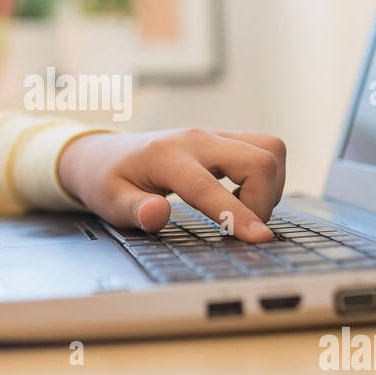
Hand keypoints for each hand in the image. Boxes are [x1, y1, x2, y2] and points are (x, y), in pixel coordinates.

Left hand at [56, 128, 286, 242]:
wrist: (104, 154)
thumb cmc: (108, 181)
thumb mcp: (110, 203)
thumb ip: (135, 211)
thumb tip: (157, 215)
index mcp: (166, 156)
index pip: (209, 187)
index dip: (237, 214)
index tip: (260, 239)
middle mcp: (196, 139)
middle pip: (258, 159)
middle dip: (264, 201)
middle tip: (242, 228)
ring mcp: (213, 135)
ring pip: (271, 149)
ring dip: (270, 186)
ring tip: (242, 210)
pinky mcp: (224, 139)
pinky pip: (264, 149)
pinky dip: (266, 176)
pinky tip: (242, 196)